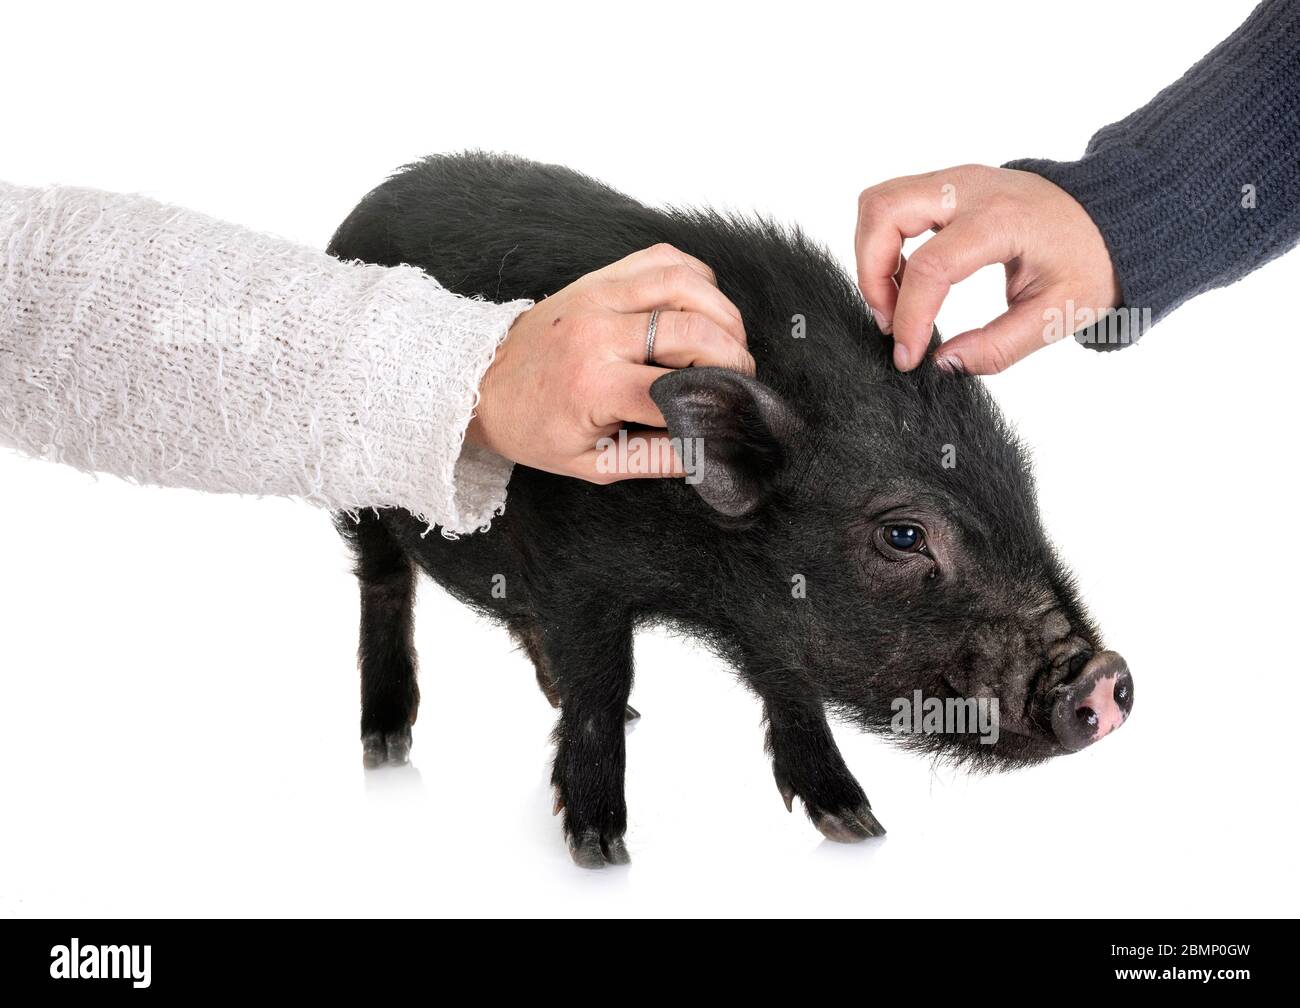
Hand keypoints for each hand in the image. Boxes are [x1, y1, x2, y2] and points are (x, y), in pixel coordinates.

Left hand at [466, 243, 753, 480]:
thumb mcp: (590, 464)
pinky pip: (663, 259)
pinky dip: (695, 278)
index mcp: (593, 385)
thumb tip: (708, 452)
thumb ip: (654, 460)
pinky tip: (702, 307)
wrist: (481, 383)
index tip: (736, 411)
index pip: (678, 388)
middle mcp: (597, 332)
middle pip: (693, 328)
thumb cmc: (534, 427)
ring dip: (723, 312)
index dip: (718, 401)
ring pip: (685, 283)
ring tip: (729, 342)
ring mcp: (598, 296)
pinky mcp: (599, 277)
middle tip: (741, 377)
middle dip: (732, 355)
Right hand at [855, 164, 1120, 373]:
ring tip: (894, 301)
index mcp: (1000, 219)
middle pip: (883, 211)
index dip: (909, 317)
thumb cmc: (1091, 260)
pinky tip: (908, 281)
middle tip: (887, 318)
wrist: (1114, 214)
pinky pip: (895, 206)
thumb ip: (998, 346)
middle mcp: (970, 188)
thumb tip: (941, 364)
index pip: (930, 267)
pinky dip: (885, 244)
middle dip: (870, 272)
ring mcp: (956, 181)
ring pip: (879, 203)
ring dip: (872, 255)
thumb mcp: (1058, 314)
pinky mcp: (949, 186)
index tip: (908, 356)